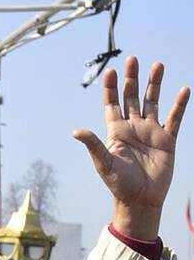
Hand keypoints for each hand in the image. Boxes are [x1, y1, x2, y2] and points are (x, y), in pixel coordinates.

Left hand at [73, 55, 188, 241]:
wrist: (141, 200)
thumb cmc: (119, 184)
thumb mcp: (104, 164)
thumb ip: (93, 145)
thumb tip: (76, 132)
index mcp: (116, 132)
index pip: (112, 104)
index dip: (110, 88)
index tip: (110, 71)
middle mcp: (133, 127)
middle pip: (132, 97)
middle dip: (132, 79)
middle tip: (133, 59)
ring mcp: (151, 132)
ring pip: (153, 102)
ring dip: (155, 84)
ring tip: (158, 65)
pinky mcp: (167, 139)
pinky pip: (175, 118)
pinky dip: (180, 104)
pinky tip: (184, 90)